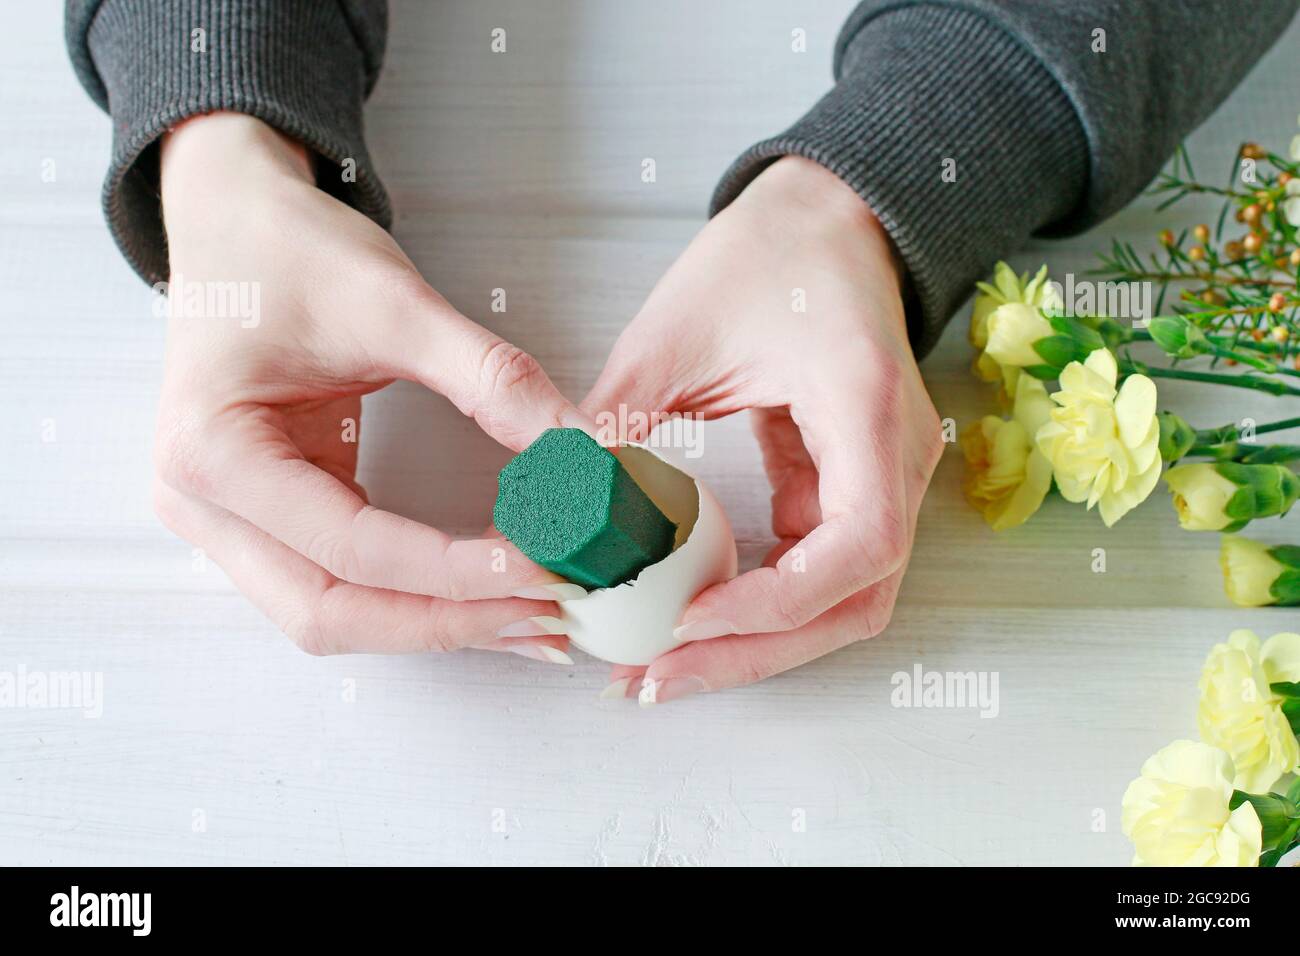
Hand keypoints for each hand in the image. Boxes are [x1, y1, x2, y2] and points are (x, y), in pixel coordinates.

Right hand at [152, 112, 589, 659]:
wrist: (237, 220)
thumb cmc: (291, 250)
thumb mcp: (395, 304)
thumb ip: (493, 382)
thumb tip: (586, 452)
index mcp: (213, 452)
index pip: (351, 548)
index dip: (455, 570)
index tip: (542, 567)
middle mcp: (202, 507)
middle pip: (332, 611)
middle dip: (448, 621)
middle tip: (549, 616)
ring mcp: (227, 523)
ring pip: (335, 615)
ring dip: (435, 624)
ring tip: (532, 617)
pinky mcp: (268, 520)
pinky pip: (343, 585)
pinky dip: (416, 597)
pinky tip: (487, 593)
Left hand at [583, 156, 943, 700]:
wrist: (826, 220)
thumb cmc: (768, 255)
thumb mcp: (676, 332)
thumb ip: (617, 419)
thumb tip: (552, 503)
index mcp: (870, 412)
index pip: (857, 548)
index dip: (774, 604)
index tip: (686, 623)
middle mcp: (896, 460)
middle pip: (853, 601)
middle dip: (755, 651)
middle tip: (658, 677)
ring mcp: (881, 478)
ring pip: (838, 599)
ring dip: (754, 639)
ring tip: (662, 662)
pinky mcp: (849, 484)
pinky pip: (813, 566)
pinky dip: (753, 599)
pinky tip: (684, 609)